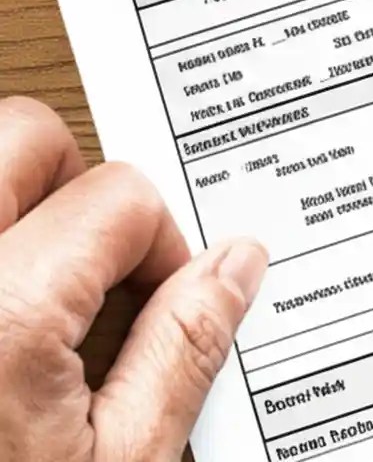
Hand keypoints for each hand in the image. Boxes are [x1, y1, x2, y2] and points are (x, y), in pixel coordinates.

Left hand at [0, 97, 266, 461]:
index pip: (119, 197)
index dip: (165, 245)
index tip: (162, 296)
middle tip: (94, 257)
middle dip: (78, 182)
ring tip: (35, 277)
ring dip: (14, 200)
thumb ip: (185, 350)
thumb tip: (235, 268)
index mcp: (1, 314)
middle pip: (20, 135)